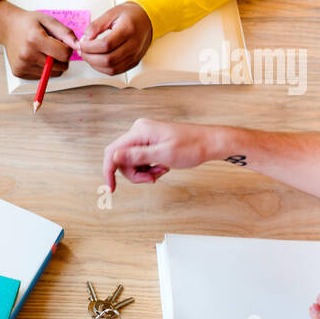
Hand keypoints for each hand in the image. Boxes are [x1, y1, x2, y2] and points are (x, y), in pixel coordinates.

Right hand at [0, 0, 78, 79]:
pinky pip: (42, 76)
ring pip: (52, 73)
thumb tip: (79, 47)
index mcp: (35, 40)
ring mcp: (22, 66)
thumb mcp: (48, 20)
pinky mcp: (19, 72)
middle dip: (61, 58)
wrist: (7, 27)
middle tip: (53, 47)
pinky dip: (43, 68)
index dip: (67, 48)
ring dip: (53, 64)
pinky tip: (36, 57)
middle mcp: (27, 55)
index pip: (64, 54)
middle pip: (60, 67)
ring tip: (44, 51)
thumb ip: (66, 33)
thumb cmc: (28, 23)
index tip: (61, 42)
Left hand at [81, 1, 152, 74]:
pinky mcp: (134, 62)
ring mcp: (135, 55)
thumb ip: (95, 26)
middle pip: (108, 60)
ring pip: (111, 69)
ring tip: (88, 55)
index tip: (80, 44)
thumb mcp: (111, 13)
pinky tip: (97, 61)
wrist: (148, 19)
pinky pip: (116, 71)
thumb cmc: (131, 15)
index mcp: (128, 29)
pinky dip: (103, 69)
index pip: (106, 45)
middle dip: (89, 57)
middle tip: (82, 51)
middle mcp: (134, 45)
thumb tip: (84, 40)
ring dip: (95, 65)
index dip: (89, 47)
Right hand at [101, 117, 221, 190]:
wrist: (210, 142)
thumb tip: (114, 156)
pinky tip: (162, 167)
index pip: (113, 152)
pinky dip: (149, 167)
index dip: (109, 171)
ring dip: (144, 171)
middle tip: (152, 179)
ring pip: (132, 161)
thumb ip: (137, 156)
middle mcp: (139, 131)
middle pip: (122, 159)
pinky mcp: (150, 141)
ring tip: (161, 171)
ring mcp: (145, 136)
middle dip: (135, 173)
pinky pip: (141, 159)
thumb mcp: (164, 154)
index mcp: (140, 131)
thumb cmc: (192, 147)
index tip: (111, 188)